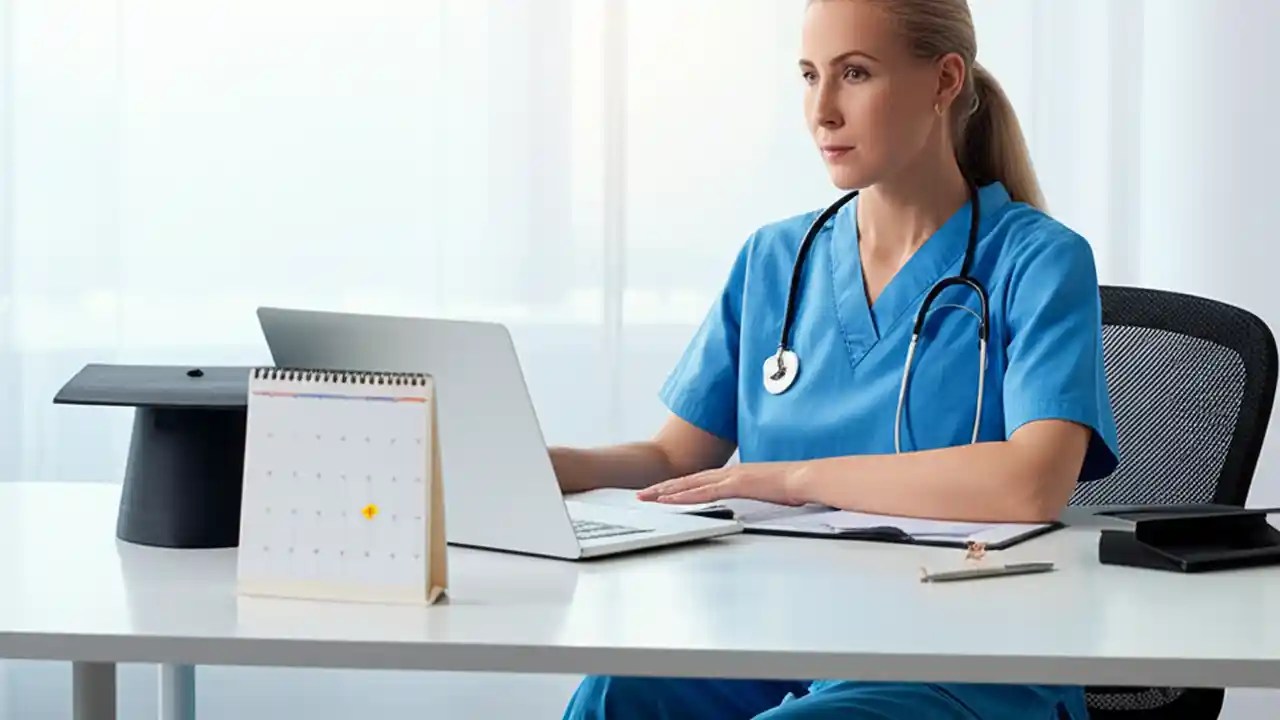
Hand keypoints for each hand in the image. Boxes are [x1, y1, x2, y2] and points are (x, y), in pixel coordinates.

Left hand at [635, 462, 806, 505]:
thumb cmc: (792, 487)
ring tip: (648, 497)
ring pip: (691, 484)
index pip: (700, 480)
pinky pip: (705, 492)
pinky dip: (686, 496)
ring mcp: (731, 476)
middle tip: (643, 494)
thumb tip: (747, 503)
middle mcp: (729, 472)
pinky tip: (672, 500)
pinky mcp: (737, 484)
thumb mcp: (766, 492)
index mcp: (735, 474)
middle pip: (689, 480)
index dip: (680, 486)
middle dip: (664, 487)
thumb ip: (752, 495)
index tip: (663, 492)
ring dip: (668, 491)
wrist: (806, 478)